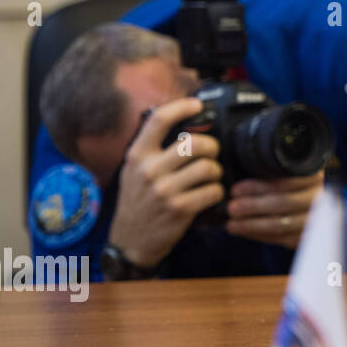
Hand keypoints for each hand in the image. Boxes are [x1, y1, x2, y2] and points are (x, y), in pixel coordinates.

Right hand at [108, 98, 223, 269]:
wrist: (130, 242)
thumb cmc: (138, 202)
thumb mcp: (134, 171)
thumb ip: (154, 149)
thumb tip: (184, 123)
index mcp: (137, 156)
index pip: (159, 120)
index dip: (182, 107)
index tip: (197, 105)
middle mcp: (149, 170)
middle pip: (195, 143)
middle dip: (212, 147)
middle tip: (211, 154)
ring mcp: (165, 191)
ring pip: (209, 167)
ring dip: (216, 172)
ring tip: (209, 178)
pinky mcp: (180, 209)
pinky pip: (214, 191)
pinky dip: (217, 192)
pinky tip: (208, 195)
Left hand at [225, 171, 323, 248]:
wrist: (311, 206)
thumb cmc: (291, 186)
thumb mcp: (287, 174)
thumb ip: (271, 173)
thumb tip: (237, 181)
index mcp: (313, 176)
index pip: (285, 182)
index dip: (259, 187)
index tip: (236, 190)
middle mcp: (319, 197)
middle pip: (284, 203)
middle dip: (254, 206)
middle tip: (231, 208)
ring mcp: (315, 219)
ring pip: (281, 224)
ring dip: (253, 225)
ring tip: (232, 224)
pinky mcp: (307, 237)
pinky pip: (281, 239)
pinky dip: (260, 236)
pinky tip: (244, 232)